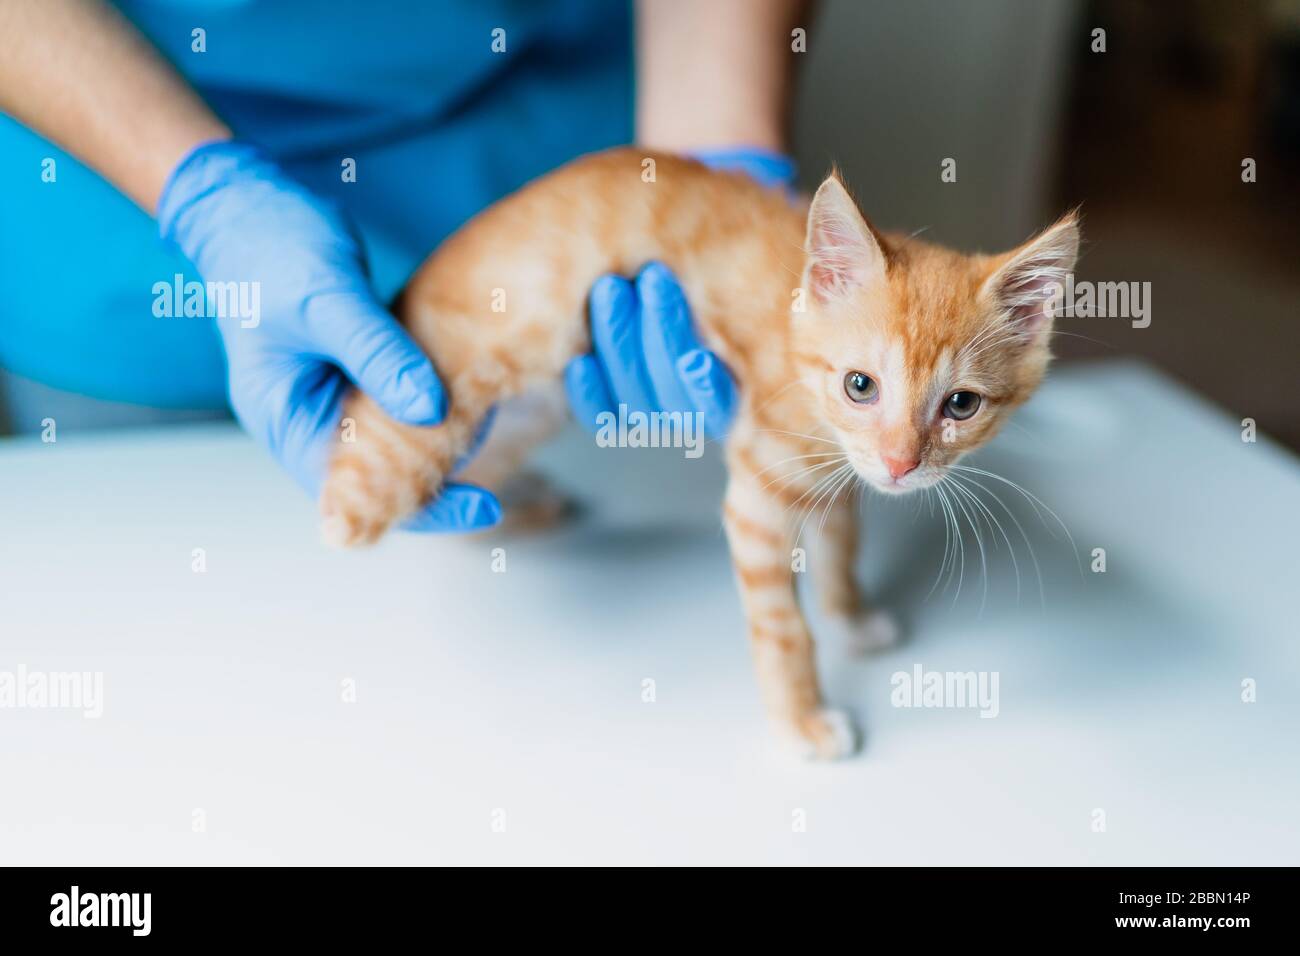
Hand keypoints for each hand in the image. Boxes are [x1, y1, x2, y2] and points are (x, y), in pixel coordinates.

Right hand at [157, 140, 500, 531]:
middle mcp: (307, 417)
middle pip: (378, 478)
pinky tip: (477, 392)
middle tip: (498, 480)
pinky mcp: (353, 367)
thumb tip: (432, 411)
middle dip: (438, 482)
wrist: (245, 201)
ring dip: (440, 442)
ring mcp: (330, 394)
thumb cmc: (269, 248)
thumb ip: (378, 356)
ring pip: (393, 441)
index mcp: (285, 418)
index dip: (420, 509)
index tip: (481, 507)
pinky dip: (431, 400)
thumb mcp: (327, 301)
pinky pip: (397, 399)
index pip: (354, 494)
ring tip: (495, 428)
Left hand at [565, 147, 795, 439]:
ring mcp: (661, 406)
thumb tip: (806, 238)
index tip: (685, 326)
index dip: (700, 369)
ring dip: (619, 344)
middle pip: (675, 394)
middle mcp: (705, 404)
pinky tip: (577, 362)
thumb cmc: (737, 251)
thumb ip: (763, 276)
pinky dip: (589, 389)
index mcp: (748, 383)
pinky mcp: (622, 404)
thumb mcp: (758, 261)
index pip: (721, 395)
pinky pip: (603, 412)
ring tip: (608, 289)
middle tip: (649, 279)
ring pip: (637, 399)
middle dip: (657, 335)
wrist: (698, 240)